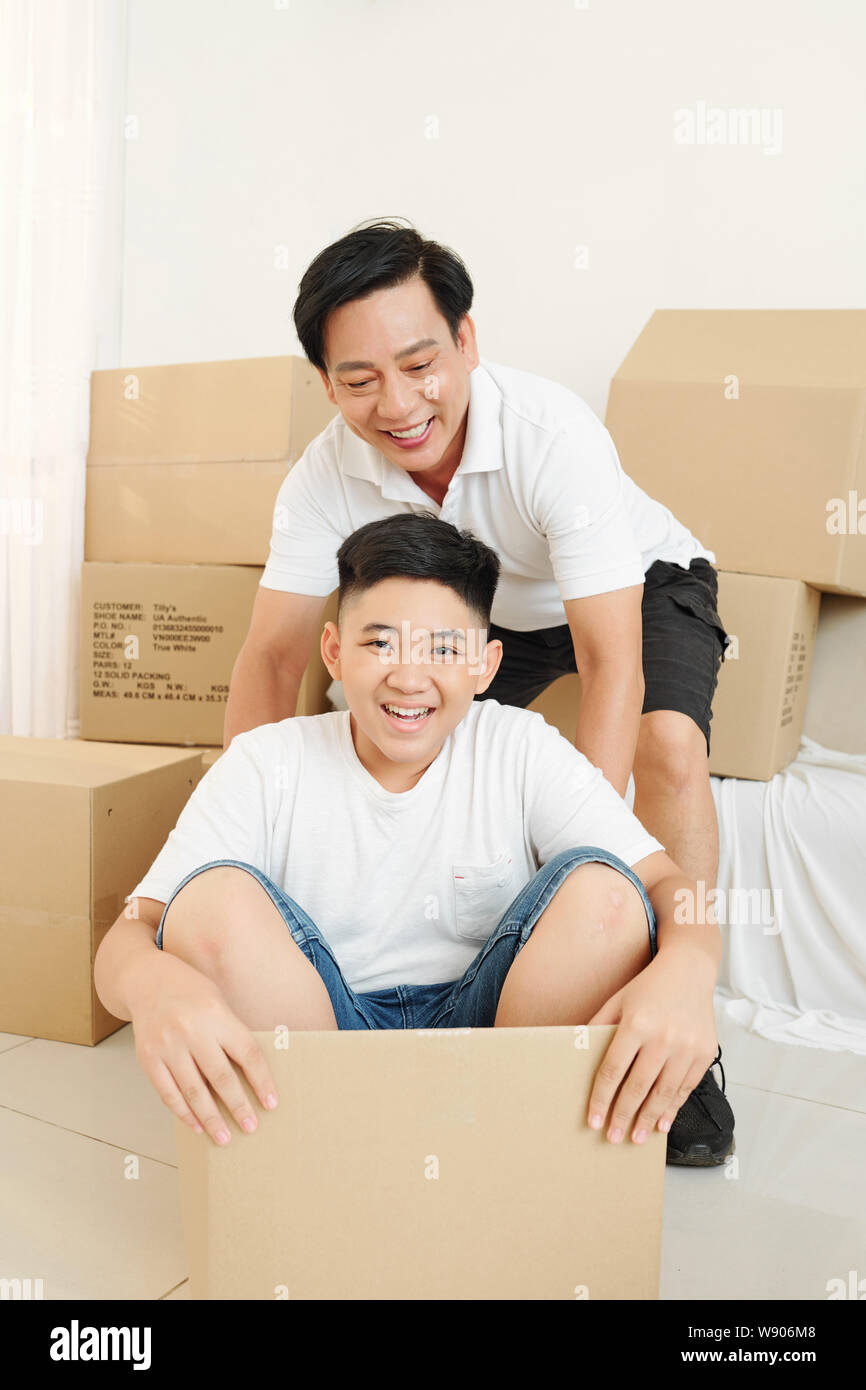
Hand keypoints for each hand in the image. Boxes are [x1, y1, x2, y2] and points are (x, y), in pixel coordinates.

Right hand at [130, 951, 278, 1145]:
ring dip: (211, 1118)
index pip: (247, 1053)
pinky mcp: (148, 1058)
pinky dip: (183, 1112)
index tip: (272, 1103)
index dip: (261, 1081)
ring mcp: (167, 1045)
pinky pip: (168, 1093)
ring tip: (224, 1137)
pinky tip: (197, 1125)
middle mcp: (191, 1030)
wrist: (146, 979)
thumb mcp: (218, 1002)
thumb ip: (232, 1034)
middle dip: (238, 1106)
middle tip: (251, 1127)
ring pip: (193, 1091)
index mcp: (216, 1014)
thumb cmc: (190, 991)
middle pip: (221, 1077)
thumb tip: (253, 1074)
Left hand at [585, 947, 717, 1144]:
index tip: (593, 1119)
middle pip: (638, 1087)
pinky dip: (673, 1108)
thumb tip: (576, 1053)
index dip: (601, 1099)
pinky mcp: (705, 1053)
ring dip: (648, 1119)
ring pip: (664, 1093)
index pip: (613, 1070)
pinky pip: (686, 1088)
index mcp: (637, 1024)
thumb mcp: (617, 1001)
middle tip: (613, 1137)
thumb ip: (598, 1027)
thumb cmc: (649, 987)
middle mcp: (664, 1037)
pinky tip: (661, 1122)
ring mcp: (687, 1047)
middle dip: (623, 1116)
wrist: (689, 971)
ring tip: (636, 1137)